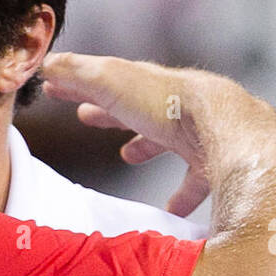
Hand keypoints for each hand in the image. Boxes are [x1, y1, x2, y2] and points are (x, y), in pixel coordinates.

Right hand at [41, 53, 269, 216]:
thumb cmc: (168, 105)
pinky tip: (172, 210)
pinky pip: (197, 179)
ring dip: (146, 146)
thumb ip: (79, 75)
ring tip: (127, 157)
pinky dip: (182, 193)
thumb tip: (47, 65)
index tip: (57, 88)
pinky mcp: (217, 163)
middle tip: (86, 117)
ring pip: (169, 139)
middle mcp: (175, 106)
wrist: (227, 126)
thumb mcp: (113, 83)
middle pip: (137, 108)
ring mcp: (199, 133)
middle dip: (111, 113)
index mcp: (149, 86)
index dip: (80, 84)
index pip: (108, 81)